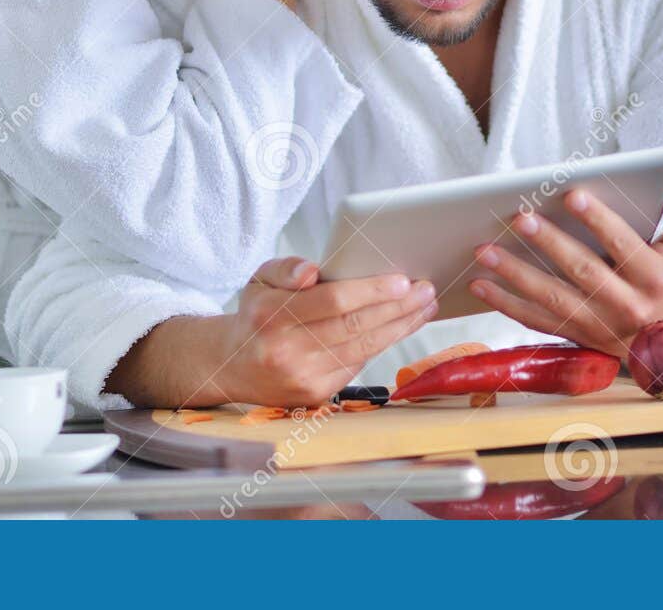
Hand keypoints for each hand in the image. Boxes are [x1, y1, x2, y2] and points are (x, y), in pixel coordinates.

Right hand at [220, 256, 438, 406]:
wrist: (235, 366)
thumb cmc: (258, 314)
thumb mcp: (260, 280)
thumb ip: (285, 268)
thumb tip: (311, 272)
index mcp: (271, 315)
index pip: (332, 301)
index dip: (371, 291)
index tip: (403, 280)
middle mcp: (286, 350)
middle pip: (355, 326)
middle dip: (398, 307)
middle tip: (427, 290)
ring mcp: (302, 377)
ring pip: (363, 348)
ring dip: (401, 327)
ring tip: (425, 307)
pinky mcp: (317, 394)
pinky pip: (358, 364)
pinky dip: (383, 344)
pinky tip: (402, 327)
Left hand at [466, 170, 662, 373]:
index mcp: (654, 278)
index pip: (624, 246)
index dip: (599, 221)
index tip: (572, 195)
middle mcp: (627, 306)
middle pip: (583, 272)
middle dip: (549, 244)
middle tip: (519, 218)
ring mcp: (599, 326)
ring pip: (553, 300)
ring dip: (515, 275)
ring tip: (485, 251)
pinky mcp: (577, 338)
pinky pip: (537, 322)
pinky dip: (506, 305)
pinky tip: (481, 285)